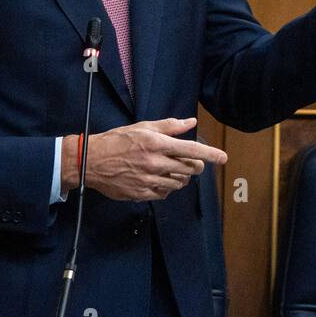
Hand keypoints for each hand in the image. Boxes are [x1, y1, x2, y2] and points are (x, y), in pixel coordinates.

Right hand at [62, 117, 227, 200]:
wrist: (91, 161)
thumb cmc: (117, 141)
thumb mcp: (142, 127)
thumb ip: (169, 126)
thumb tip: (190, 123)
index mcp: (156, 144)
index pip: (191, 150)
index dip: (210, 154)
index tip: (223, 158)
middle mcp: (155, 163)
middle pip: (189, 169)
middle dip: (195, 166)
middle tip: (190, 162)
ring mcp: (149, 180)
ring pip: (179, 183)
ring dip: (181, 177)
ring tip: (170, 169)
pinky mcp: (142, 193)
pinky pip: (165, 193)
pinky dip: (167, 187)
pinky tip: (158, 179)